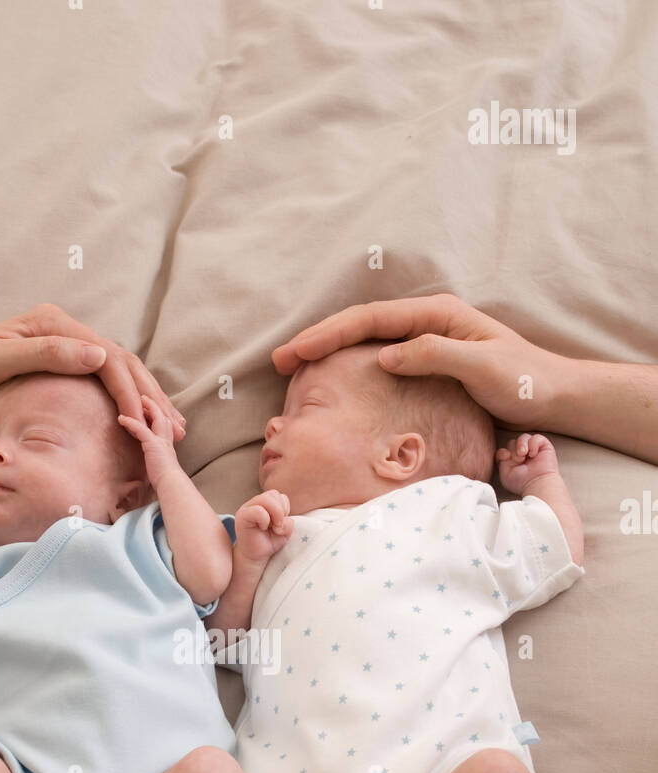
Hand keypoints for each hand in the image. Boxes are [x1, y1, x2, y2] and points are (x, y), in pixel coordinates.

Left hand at [0, 303, 185, 439]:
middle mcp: (62, 332)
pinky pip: (105, 387)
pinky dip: (129, 406)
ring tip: (173, 431)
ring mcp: (63, 351)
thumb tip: (98, 353)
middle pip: (121, 363)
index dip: (131, 389)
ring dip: (148, 404)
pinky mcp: (60, 372)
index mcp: (51, 324)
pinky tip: (144, 427)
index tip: (147, 422)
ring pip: (120, 375)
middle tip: (175, 430)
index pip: (106, 355)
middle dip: (151, 397)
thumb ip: (45, 354)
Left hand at [117, 393, 179, 487]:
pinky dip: (130, 422)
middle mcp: (167, 440)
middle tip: (144, 398)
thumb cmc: (166, 480)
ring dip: (145, 406)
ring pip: (155, 417)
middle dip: (155, 406)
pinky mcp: (153, 444)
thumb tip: (152, 468)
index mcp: (168, 446)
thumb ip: (156, 462)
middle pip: (163, 416)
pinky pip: (140, 428)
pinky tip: (121, 418)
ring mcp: (161, 440)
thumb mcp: (161, 467)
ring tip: (136, 399)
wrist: (171, 483)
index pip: (165, 426)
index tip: (150, 412)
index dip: (158, 417)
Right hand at [234, 490, 293, 562]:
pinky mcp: (242, 516)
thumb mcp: (284, 532)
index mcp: (265, 503)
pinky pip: (257, 510)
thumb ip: (288, 523)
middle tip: (277, 526)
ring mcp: (247, 508)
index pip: (279, 496)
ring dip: (275, 514)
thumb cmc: (268, 542)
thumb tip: (284, 520)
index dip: (285, 508)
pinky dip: (265, 520)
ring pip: (266, 498)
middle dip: (281, 511)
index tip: (280, 523)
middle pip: (273, 494)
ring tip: (272, 527)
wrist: (256, 556)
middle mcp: (255, 503)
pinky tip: (263, 528)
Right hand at [271, 293, 563, 428]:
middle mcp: (427, 322)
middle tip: (280, 360)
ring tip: (295, 370)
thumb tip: (384, 355)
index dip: (329, 333)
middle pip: (360, 325)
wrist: (554, 396)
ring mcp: (426, 343)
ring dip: (329, 354)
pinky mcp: (427, 365)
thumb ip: (434, 356)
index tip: (296, 351)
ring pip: (365, 342)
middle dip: (318, 341)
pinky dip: (349, 367)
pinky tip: (333, 382)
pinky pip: (378, 360)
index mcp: (437, 315)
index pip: (370, 318)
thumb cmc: (524, 381)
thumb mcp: (481, 367)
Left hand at [495, 432, 558, 494]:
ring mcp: (533, 450)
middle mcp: (523, 455)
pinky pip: (536, 437)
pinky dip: (533, 444)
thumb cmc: (521, 482)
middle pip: (512, 443)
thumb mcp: (505, 472)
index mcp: (513, 462)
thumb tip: (506, 451)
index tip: (506, 457)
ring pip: (523, 437)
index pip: (504, 450)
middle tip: (519, 460)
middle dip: (513, 451)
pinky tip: (533, 454)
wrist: (536, 484)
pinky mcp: (545, 446)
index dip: (502, 452)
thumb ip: (501, 460)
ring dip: (521, 445)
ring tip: (524, 456)